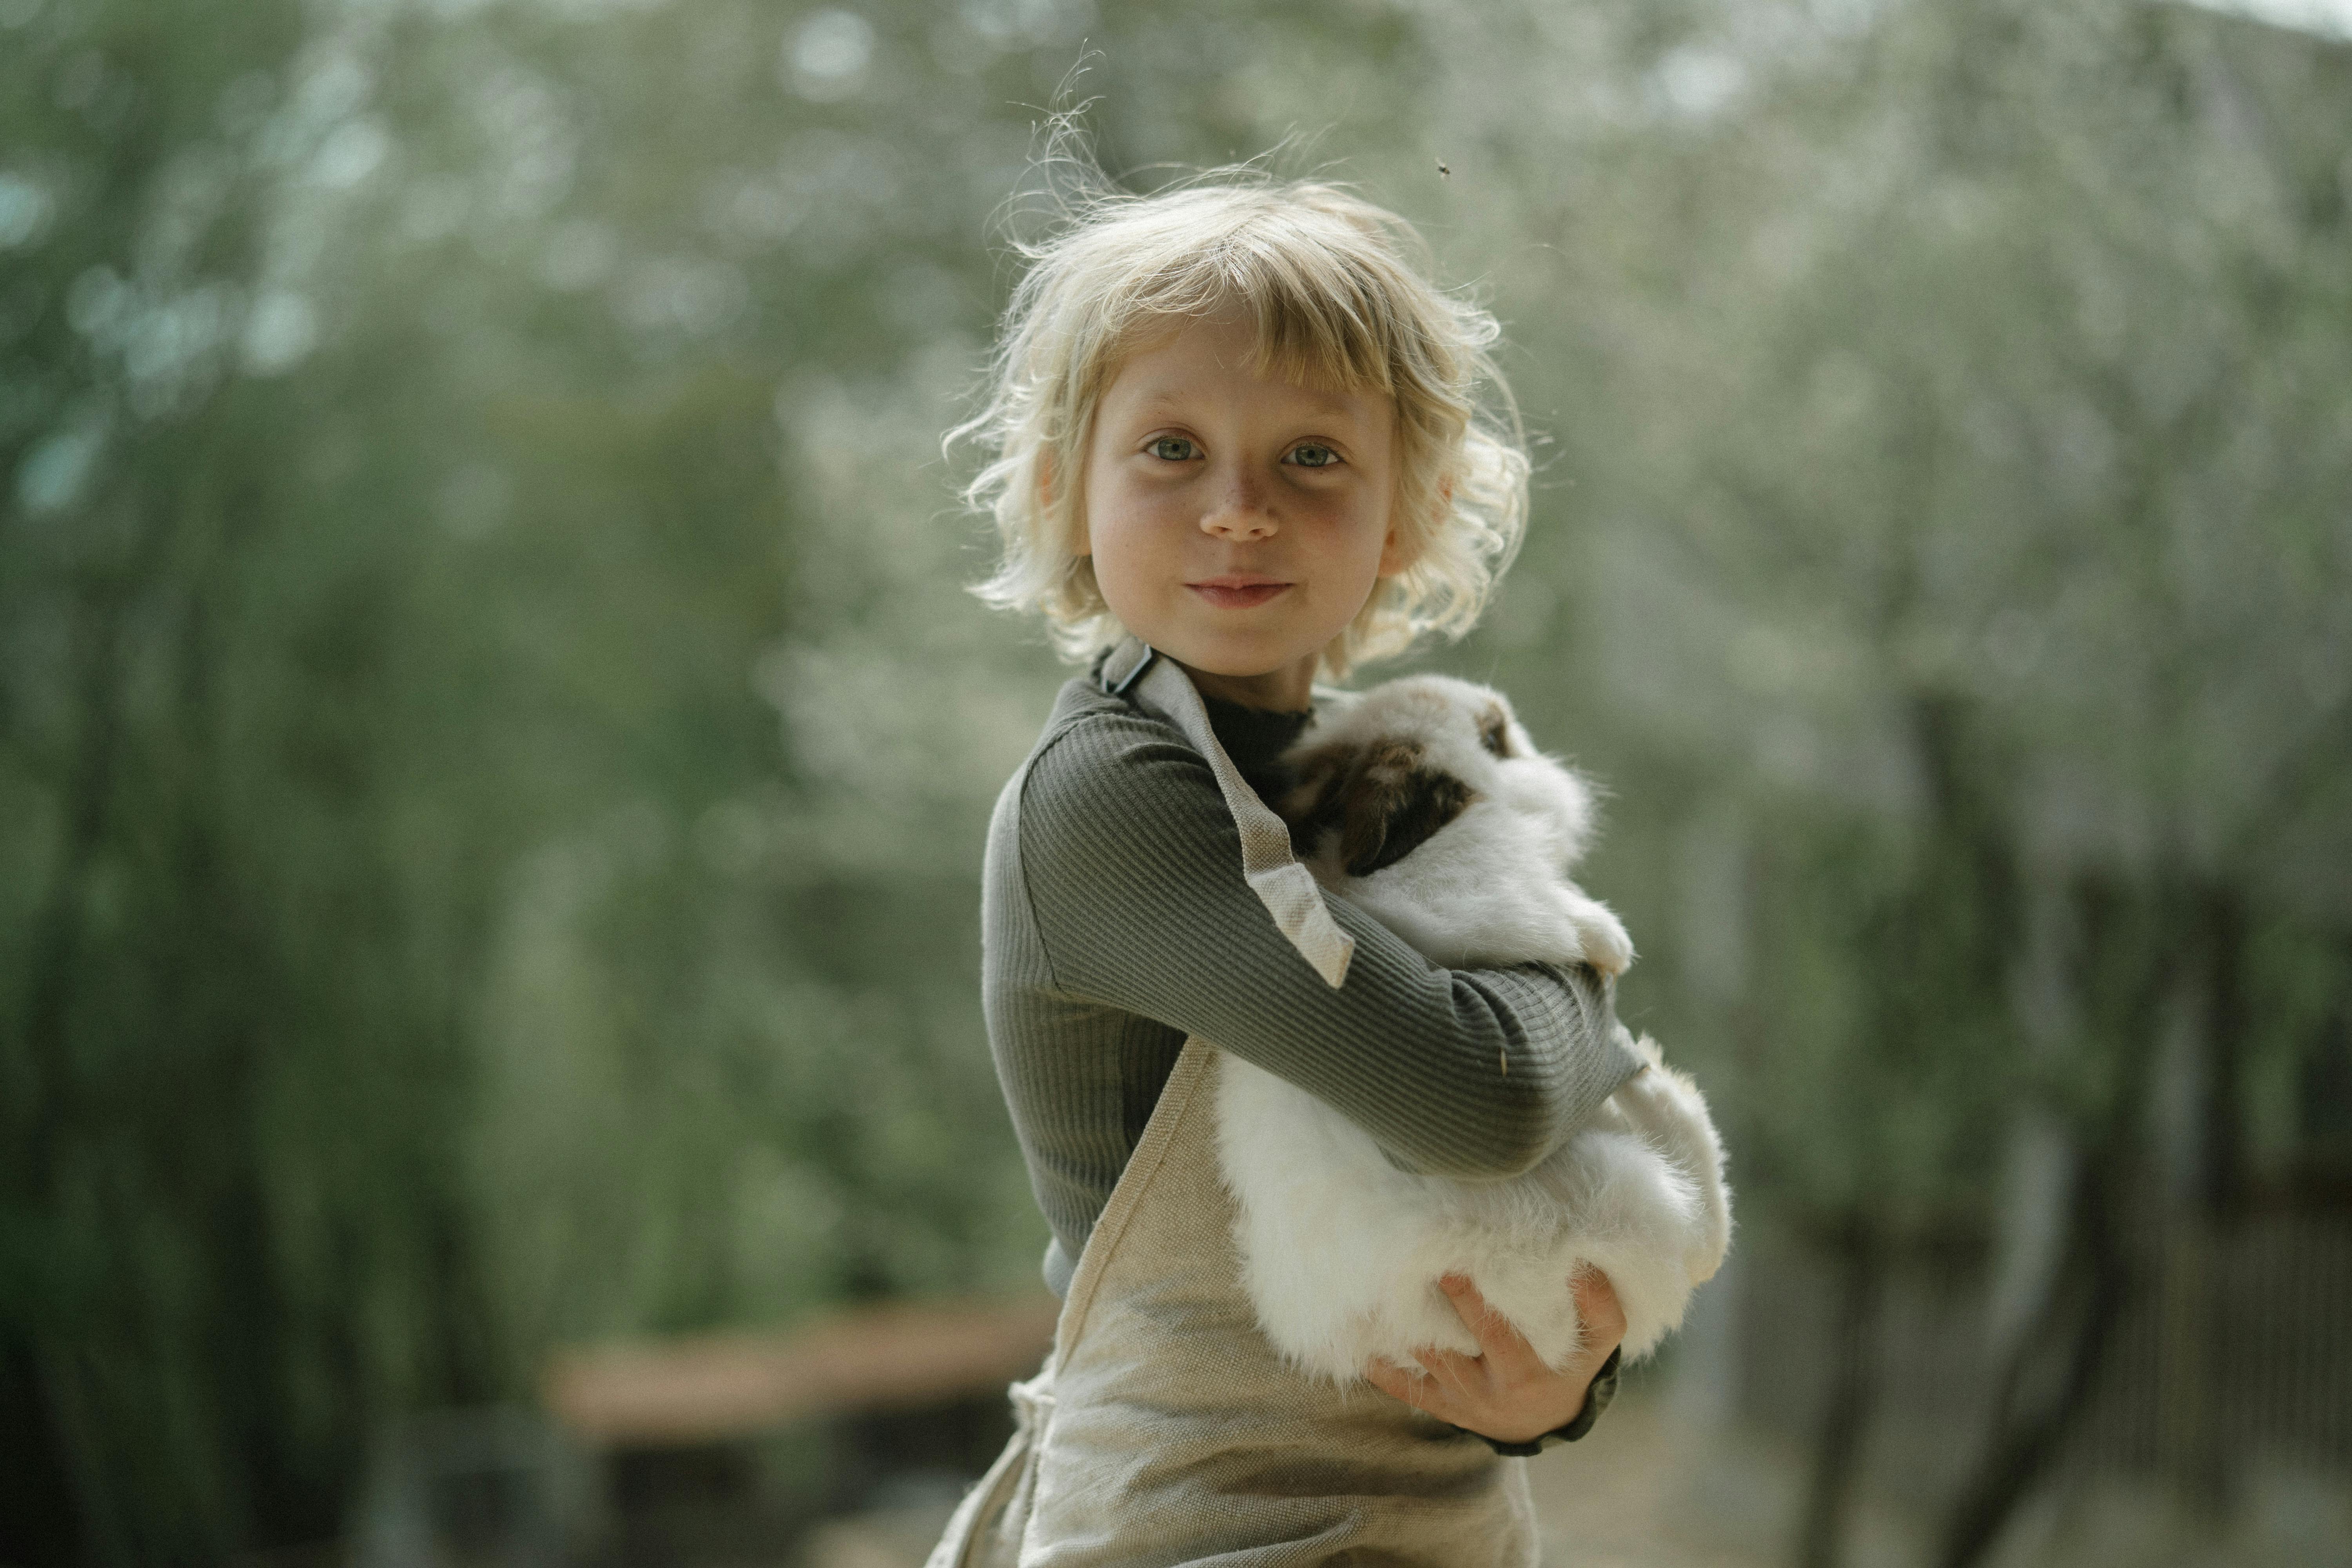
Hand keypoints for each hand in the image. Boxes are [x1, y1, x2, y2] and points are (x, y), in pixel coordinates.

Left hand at [1364, 1269, 1625, 1444]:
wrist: (1553, 1419)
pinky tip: (1364, 1346)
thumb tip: (1579, 1259)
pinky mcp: (1445, 1408)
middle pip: (1450, 1348)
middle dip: (1427, 1310)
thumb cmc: (1575, 1363)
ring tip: (1379, 1289)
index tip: (1448, 1265)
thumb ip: (1598, 1303)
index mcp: (1526, 1374)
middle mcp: (1489, 1392)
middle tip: (1402, 1268)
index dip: (1470, 1302)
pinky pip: (1409, 1392)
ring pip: (1425, 1364)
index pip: (1493, 1335)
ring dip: (1401, 1331)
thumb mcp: (1601, 1340)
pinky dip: (1385, 1372)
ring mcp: (1463, 1402)